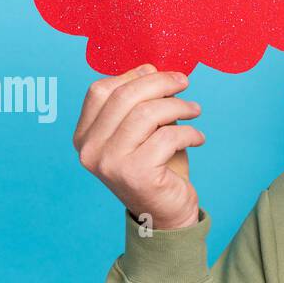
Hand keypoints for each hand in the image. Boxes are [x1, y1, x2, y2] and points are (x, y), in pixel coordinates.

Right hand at [73, 64, 205, 229]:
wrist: (166, 214)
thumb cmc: (155, 167)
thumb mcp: (142, 131)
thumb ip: (140, 103)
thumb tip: (151, 68)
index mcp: (84, 136)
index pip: (101, 90)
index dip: (133, 75)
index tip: (159, 70)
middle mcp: (90, 150)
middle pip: (125, 97)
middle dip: (160, 83)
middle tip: (184, 83)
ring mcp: (110, 163)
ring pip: (147, 114)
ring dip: (178, 106)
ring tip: (195, 110)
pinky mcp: (136, 174)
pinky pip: (167, 136)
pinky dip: (190, 133)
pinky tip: (199, 138)